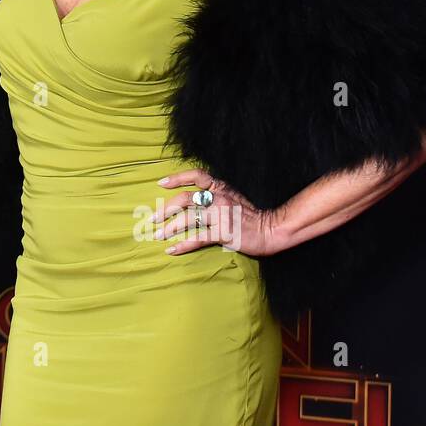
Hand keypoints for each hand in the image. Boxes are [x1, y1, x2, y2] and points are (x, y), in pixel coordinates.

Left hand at [148, 168, 280, 257]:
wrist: (272, 230)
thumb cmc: (252, 216)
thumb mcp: (234, 197)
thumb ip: (216, 195)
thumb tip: (194, 198)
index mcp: (221, 188)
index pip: (197, 176)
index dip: (178, 178)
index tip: (161, 183)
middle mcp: (219, 199)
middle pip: (185, 199)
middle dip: (166, 209)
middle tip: (153, 218)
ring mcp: (222, 216)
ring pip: (189, 219)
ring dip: (170, 228)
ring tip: (158, 235)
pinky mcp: (224, 233)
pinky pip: (198, 238)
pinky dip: (183, 245)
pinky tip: (172, 250)